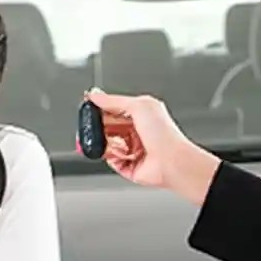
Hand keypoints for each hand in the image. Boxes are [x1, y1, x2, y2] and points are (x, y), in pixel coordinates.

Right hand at [83, 88, 219, 203]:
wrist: (171, 161)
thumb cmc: (164, 134)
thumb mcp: (138, 106)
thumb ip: (113, 100)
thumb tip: (95, 95)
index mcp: (142, 113)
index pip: (114, 108)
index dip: (100, 109)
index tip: (88, 109)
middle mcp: (137, 131)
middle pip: (108, 127)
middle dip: (97, 128)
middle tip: (91, 128)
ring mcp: (133, 149)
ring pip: (107, 144)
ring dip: (106, 142)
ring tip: (113, 141)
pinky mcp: (130, 166)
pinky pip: (111, 160)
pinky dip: (113, 156)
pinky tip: (121, 153)